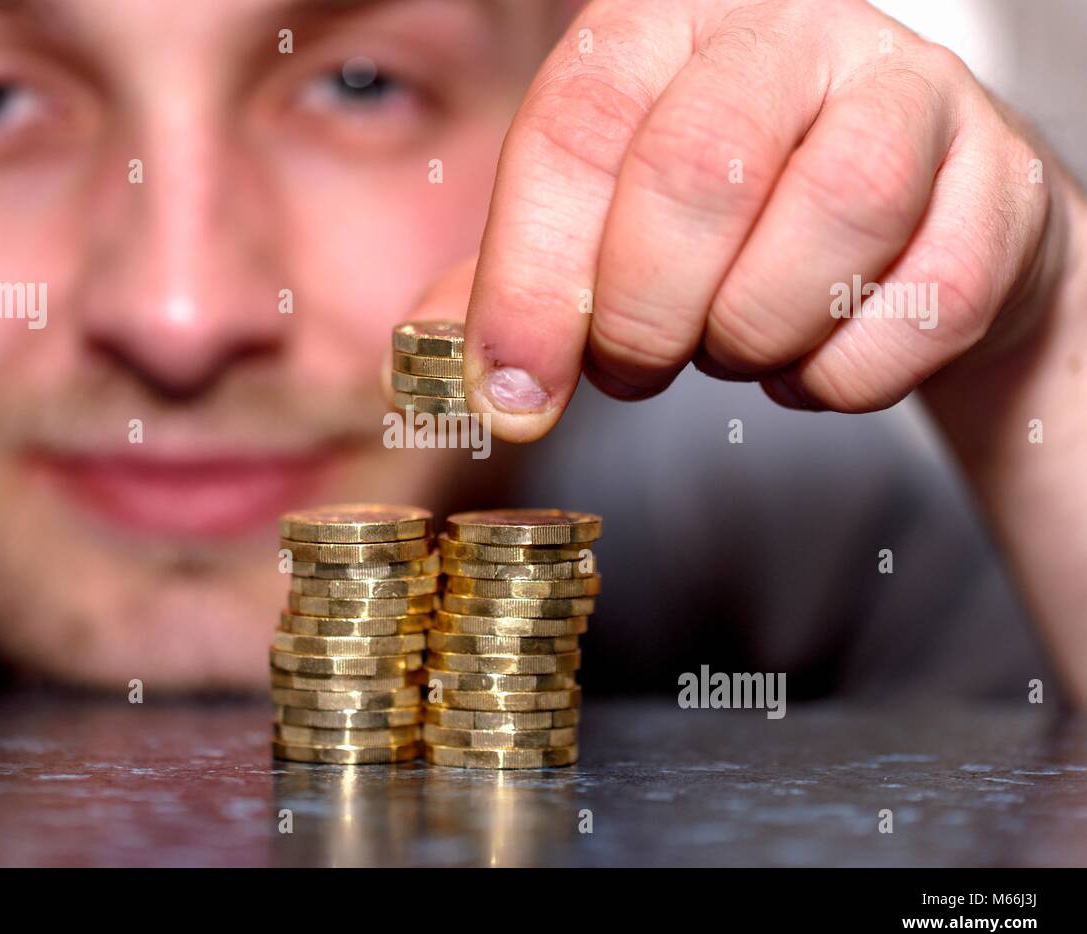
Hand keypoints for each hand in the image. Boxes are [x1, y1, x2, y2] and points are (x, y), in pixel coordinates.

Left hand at [408, 0, 1065, 441]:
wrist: (903, 232)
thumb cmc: (729, 225)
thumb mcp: (600, 236)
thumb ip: (510, 288)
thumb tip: (436, 373)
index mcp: (662, 26)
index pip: (574, 132)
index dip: (532, 277)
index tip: (516, 394)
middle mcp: (789, 31)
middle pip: (693, 176)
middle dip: (649, 318)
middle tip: (642, 365)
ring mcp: (910, 93)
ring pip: (825, 230)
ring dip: (756, 337)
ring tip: (740, 340)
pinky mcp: (1000, 183)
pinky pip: (920, 308)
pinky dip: (849, 373)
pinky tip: (821, 352)